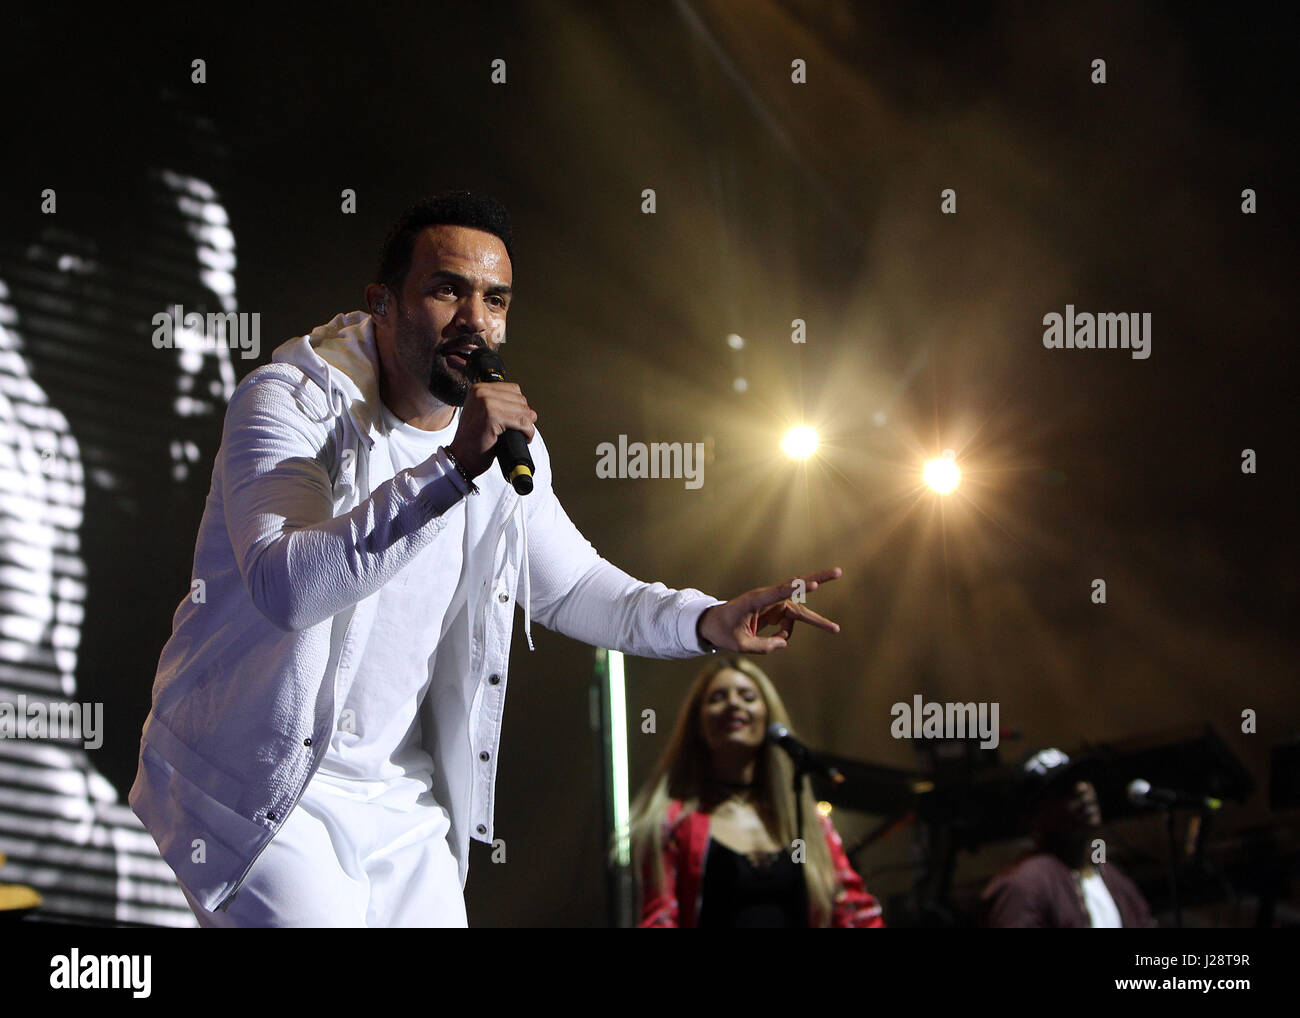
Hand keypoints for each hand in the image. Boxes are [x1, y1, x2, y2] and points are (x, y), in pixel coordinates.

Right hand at [447, 381, 536, 478]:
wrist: (462, 457)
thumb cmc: (473, 440)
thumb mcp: (484, 415)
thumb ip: (503, 408)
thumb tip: (531, 412)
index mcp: (478, 389)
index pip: (513, 389)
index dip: (519, 405)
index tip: (516, 418)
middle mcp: (481, 393)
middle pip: (520, 399)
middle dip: (524, 416)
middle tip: (519, 429)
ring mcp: (486, 403)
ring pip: (523, 411)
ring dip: (527, 425)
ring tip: (520, 434)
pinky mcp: (492, 416)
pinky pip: (522, 422)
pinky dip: (527, 432)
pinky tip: (523, 439)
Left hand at [697, 567, 841, 654]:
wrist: (712, 623)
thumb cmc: (722, 630)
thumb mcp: (740, 645)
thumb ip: (764, 646)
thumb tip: (784, 642)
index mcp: (755, 600)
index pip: (780, 593)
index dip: (797, 589)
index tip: (814, 584)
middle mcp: (767, 597)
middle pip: (797, 589)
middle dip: (819, 580)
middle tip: (840, 571)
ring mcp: (772, 602)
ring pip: (798, 613)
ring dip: (813, 621)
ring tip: (833, 629)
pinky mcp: (774, 610)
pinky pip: (789, 623)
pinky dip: (786, 633)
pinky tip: (776, 638)